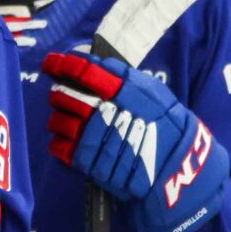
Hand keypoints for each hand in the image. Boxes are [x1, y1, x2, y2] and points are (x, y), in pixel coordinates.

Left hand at [44, 50, 230, 231]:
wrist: (177, 168)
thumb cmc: (168, 127)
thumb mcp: (154, 93)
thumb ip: (124, 78)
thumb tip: (94, 64)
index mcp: (122, 90)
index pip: (84, 71)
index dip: (63, 65)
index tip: (53, 63)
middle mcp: (105, 110)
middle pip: (65, 94)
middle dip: (59, 93)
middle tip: (61, 94)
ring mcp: (95, 138)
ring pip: (58, 120)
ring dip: (59, 118)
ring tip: (66, 120)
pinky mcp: (88, 162)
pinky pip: (60, 147)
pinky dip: (60, 143)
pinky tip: (67, 141)